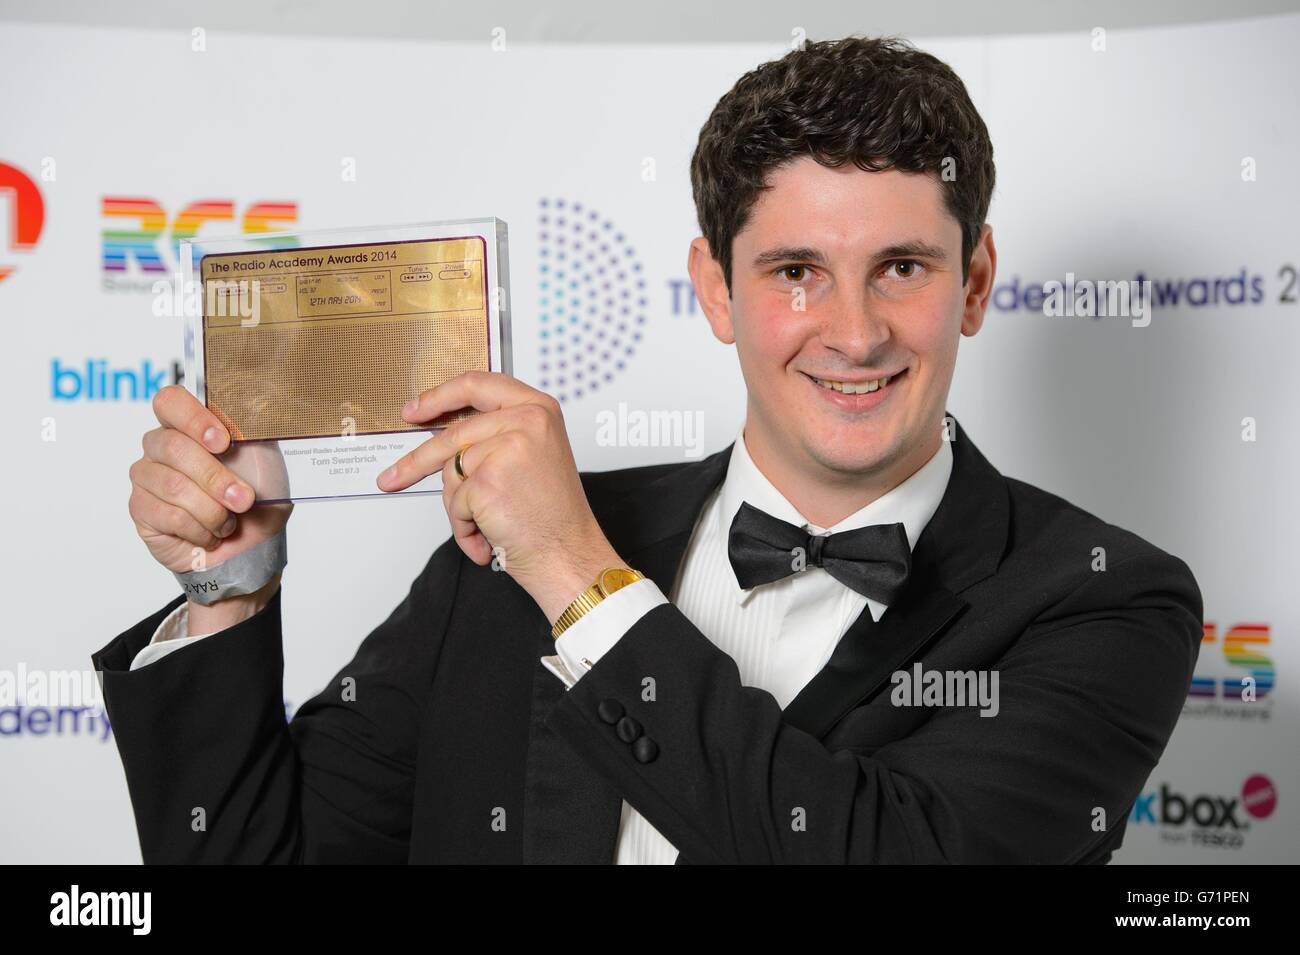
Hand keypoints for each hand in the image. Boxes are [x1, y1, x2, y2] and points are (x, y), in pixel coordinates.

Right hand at [129, 385, 291, 575]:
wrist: (253, 544)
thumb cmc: (259, 496)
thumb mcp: (265, 459)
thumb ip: (250, 431)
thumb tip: (250, 408)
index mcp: (189, 425)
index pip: (170, 401)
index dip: (193, 419)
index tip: (223, 442)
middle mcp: (160, 446)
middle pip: (173, 447)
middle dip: (215, 478)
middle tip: (243, 499)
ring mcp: (147, 477)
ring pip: (172, 485)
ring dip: (212, 509)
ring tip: (230, 522)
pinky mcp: (141, 509)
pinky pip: (168, 515)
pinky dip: (200, 529)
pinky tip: (210, 534)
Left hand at [376, 371, 622, 622]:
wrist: (569, 554)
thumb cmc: (553, 516)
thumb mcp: (534, 455)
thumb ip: (496, 434)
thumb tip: (444, 436)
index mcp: (538, 408)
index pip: (477, 385)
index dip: (438, 396)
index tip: (413, 410)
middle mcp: (526, 421)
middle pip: (453, 435)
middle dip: (418, 463)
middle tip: (392, 478)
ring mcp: (507, 448)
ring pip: (451, 471)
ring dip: (460, 506)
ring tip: (489, 524)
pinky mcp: (487, 481)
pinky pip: (454, 502)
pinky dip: (464, 527)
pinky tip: (489, 537)